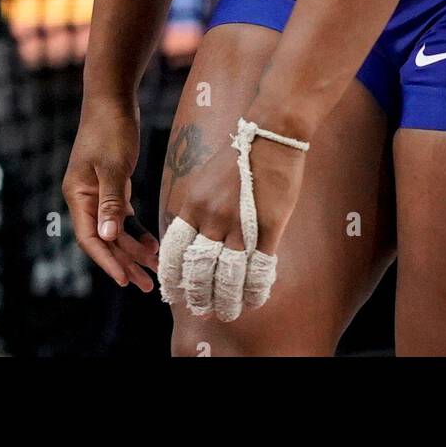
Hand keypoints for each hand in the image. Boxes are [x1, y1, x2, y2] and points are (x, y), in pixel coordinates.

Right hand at [63, 95, 159, 290]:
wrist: (113, 98)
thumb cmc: (111, 128)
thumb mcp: (113, 165)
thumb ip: (111, 201)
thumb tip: (108, 237)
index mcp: (78, 195)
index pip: (91, 238)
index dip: (108, 261)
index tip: (125, 279)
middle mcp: (84, 197)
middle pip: (104, 239)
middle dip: (124, 262)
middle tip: (146, 285)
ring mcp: (97, 191)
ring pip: (114, 229)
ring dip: (132, 248)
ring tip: (153, 268)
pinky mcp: (112, 183)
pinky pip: (122, 214)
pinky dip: (135, 228)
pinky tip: (150, 241)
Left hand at [160, 121, 306, 321]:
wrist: (272, 133)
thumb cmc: (241, 156)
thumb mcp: (206, 181)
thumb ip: (199, 211)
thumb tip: (193, 241)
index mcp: (193, 205)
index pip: (174, 253)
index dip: (173, 279)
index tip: (174, 294)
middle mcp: (212, 218)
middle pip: (198, 272)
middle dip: (198, 298)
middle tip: (202, 310)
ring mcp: (240, 225)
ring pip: (227, 278)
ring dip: (227, 302)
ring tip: (228, 313)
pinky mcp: (267, 228)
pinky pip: (257, 270)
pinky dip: (254, 290)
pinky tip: (254, 298)